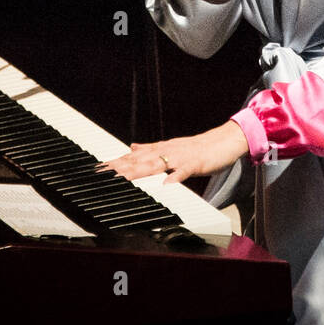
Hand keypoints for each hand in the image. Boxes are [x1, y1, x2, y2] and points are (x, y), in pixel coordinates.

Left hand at [95, 122, 249, 184]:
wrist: (224, 141)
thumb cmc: (199, 147)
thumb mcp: (172, 147)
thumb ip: (152, 148)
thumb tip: (132, 147)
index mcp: (161, 150)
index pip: (134, 157)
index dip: (116, 163)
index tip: (99, 169)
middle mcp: (167, 152)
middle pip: (141, 160)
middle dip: (121, 167)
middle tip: (104, 173)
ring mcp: (181, 158)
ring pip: (157, 164)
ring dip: (140, 171)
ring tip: (125, 178)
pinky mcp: (195, 164)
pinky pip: (184, 172)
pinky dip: (175, 177)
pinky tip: (167, 184)